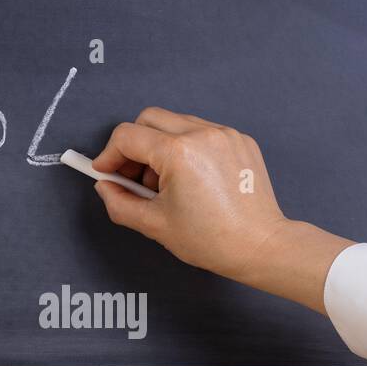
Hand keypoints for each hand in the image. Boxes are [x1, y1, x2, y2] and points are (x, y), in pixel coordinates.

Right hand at [91, 108, 351, 312]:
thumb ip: (119, 202)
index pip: (127, 136)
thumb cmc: (212, 239)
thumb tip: (105, 186)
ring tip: (165, 182)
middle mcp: (202, 134)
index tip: (106, 172)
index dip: (109, 155)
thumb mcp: (154, 225)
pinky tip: (190, 177)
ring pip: (174, 122)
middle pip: (148, 119)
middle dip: (133, 145)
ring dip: (159, 145)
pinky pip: (200, 131)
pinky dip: (186, 147)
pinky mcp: (239, 140)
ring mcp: (224, 134)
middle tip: (133, 176)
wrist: (261, 246)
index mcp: (179, 153)